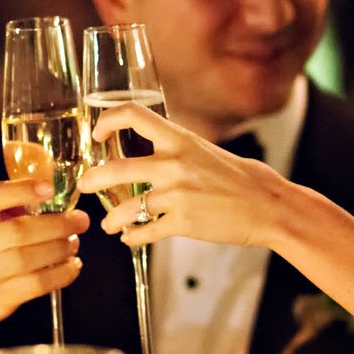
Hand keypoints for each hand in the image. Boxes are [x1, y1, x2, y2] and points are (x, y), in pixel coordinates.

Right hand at [0, 179, 87, 353]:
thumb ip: (7, 204)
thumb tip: (55, 196)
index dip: (22, 190)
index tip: (49, 189)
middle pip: (20, 231)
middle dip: (58, 224)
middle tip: (81, 220)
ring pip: (30, 259)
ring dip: (61, 249)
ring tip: (73, 242)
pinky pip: (36, 284)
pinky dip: (61, 274)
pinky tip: (72, 265)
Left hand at [76, 104, 289, 249]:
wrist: (269, 206)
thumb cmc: (242, 178)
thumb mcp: (206, 150)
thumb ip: (177, 148)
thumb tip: (152, 148)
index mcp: (181, 139)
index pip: (134, 115)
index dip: (107, 120)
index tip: (99, 134)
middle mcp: (175, 164)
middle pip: (115, 169)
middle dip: (92, 180)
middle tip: (85, 185)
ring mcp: (177, 195)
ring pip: (125, 209)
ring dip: (111, 219)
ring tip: (109, 224)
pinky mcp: (183, 224)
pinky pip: (144, 232)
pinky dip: (132, 237)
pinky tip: (130, 238)